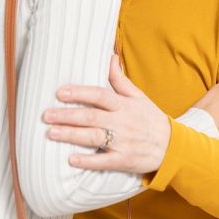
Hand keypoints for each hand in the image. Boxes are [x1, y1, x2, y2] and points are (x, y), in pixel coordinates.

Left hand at [44, 54, 170, 173]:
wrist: (172, 147)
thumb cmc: (151, 119)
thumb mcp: (139, 97)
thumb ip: (120, 80)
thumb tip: (110, 57)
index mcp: (124, 105)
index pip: (99, 96)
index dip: (79, 93)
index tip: (60, 93)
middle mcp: (122, 122)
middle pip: (91, 117)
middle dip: (67, 115)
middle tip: (46, 115)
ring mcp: (123, 142)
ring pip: (93, 137)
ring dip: (71, 135)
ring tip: (51, 132)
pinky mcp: (123, 160)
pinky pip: (103, 161)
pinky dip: (87, 160)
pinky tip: (71, 159)